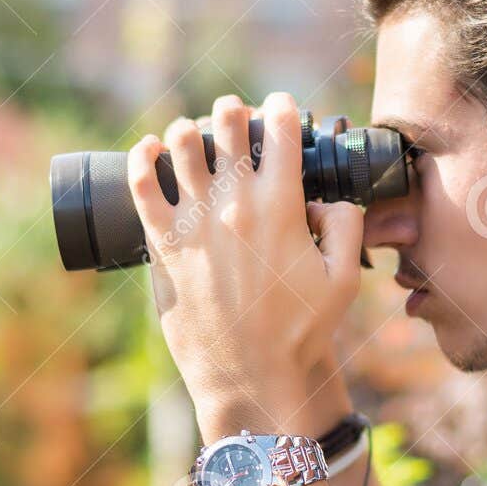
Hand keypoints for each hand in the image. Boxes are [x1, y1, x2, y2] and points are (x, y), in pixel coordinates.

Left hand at [127, 92, 363, 440]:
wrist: (251, 378)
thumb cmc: (300, 333)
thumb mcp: (343, 279)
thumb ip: (346, 226)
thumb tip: (324, 198)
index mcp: (282, 206)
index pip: (280, 129)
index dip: (282, 107)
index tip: (281, 108)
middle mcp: (234, 205)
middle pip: (227, 125)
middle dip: (233, 110)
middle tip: (235, 117)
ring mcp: (193, 222)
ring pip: (180, 144)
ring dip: (188, 129)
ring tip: (193, 136)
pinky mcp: (162, 245)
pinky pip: (140, 184)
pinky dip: (142, 156)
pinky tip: (148, 148)